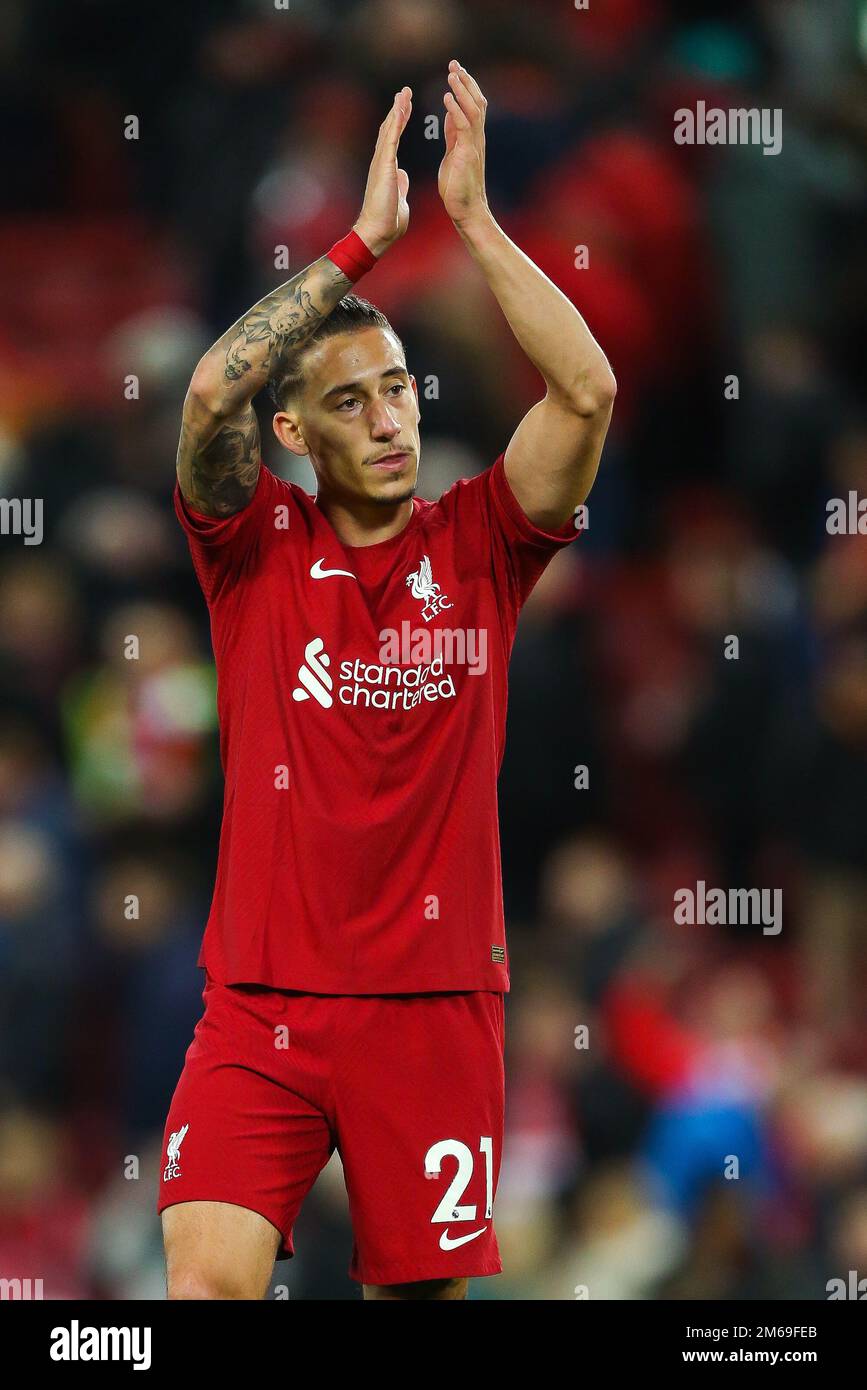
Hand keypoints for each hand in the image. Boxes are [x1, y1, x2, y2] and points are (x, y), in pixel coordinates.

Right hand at [354, 87, 411, 256]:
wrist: (378, 231)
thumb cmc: (388, 220)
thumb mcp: (398, 197)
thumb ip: (400, 183)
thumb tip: (402, 175)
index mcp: (387, 168)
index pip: (393, 139)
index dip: (399, 122)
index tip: (406, 108)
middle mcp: (382, 161)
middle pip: (389, 129)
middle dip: (397, 110)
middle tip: (404, 92)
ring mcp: (381, 162)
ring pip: (389, 129)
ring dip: (396, 110)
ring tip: (403, 93)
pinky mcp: (384, 165)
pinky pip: (391, 138)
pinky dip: (396, 122)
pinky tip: (401, 108)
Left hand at [438, 60, 489, 228]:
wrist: (466, 212)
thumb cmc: (458, 189)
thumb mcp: (453, 154)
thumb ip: (453, 134)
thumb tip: (449, 115)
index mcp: (471, 138)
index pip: (471, 105)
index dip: (464, 87)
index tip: (454, 71)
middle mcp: (476, 138)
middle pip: (476, 102)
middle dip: (465, 81)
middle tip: (454, 64)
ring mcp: (474, 145)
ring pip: (473, 110)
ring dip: (461, 90)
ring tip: (452, 73)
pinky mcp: (467, 154)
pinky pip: (463, 126)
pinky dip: (455, 110)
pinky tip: (446, 98)